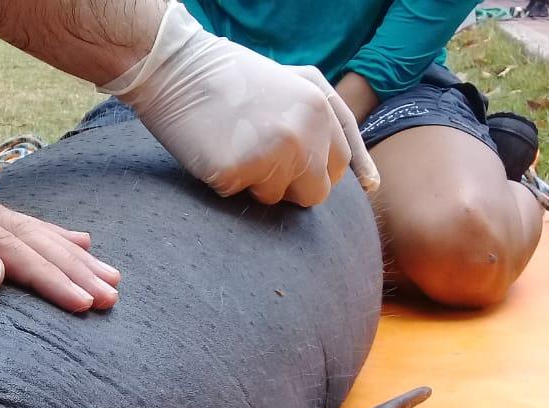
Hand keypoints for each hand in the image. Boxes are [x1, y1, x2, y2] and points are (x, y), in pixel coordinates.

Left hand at [0, 170, 120, 319]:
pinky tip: (77, 244)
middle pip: (20, 233)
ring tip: (111, 278)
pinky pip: (10, 228)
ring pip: (23, 229)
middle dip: (70, 267)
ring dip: (68, 256)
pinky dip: (47, 240)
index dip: (45, 275)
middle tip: (111, 296)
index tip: (82, 302)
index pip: (1, 244)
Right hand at [102, 3, 379, 204]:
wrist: (176, 67)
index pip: (337, 169)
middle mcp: (302, 135)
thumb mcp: (298, 85)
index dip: (311, 168)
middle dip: (289, 183)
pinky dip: (225, 181)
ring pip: (275, 199)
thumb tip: (372, 185)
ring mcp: (268, 155)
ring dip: (255, 182)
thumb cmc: (237, 79)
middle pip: (313, 193)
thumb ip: (335, 125)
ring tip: (235, 143)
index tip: (287, 156)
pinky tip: (214, 150)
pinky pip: (238, 197)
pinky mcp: (233, 172)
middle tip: (258, 149)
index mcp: (322, 111)